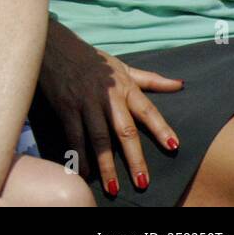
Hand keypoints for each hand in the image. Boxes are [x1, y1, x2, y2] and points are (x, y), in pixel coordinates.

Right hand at [39, 19, 182, 196]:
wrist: (53, 46)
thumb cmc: (91, 59)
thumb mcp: (122, 66)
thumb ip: (151, 80)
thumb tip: (180, 84)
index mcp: (124, 86)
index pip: (147, 110)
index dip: (161, 128)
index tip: (174, 147)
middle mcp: (107, 96)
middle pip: (124, 131)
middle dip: (134, 158)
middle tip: (142, 182)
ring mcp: (85, 103)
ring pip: (99, 139)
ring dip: (106, 165)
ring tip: (113, 188)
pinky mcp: (66, 108)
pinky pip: (75, 136)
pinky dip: (80, 155)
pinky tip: (85, 173)